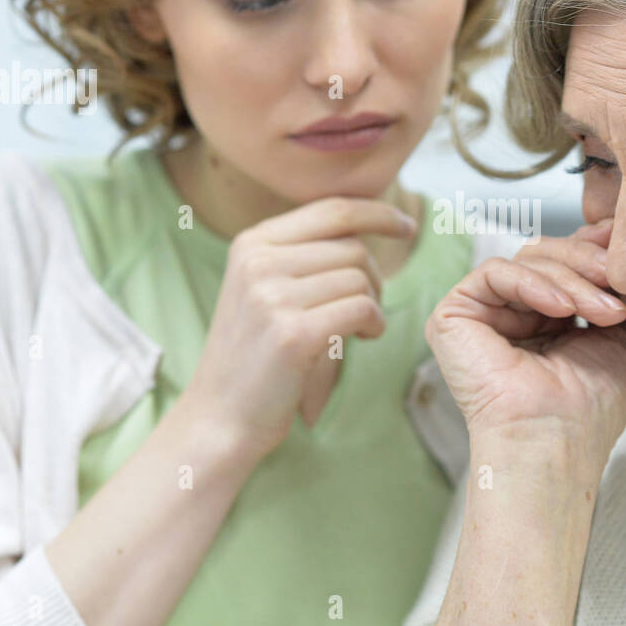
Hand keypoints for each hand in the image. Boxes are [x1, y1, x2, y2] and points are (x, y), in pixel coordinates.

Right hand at [182, 197, 415, 456]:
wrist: (219, 416)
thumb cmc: (256, 354)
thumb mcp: (264, 287)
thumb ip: (304, 254)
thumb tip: (371, 222)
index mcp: (253, 243)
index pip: (332, 209)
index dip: (377, 213)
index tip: (407, 226)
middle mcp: (258, 261)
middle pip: (352, 248)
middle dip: (375, 278)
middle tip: (366, 309)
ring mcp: (272, 296)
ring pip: (360, 279)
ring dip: (373, 305)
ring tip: (358, 329)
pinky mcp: (292, 333)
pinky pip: (361, 308)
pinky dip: (373, 323)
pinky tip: (362, 339)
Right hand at [424, 218, 625, 474]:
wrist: (555, 443)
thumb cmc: (587, 408)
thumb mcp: (615, 336)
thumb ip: (611, 292)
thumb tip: (620, 247)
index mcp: (544, 320)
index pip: (564, 264)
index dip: (594, 251)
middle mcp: (509, 314)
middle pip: (546, 255)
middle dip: (587, 262)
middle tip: (618, 280)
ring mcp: (480, 314)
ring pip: (526, 260)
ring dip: (572, 278)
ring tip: (603, 310)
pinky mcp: (453, 315)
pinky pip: (496, 272)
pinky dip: (534, 283)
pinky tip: (563, 308)